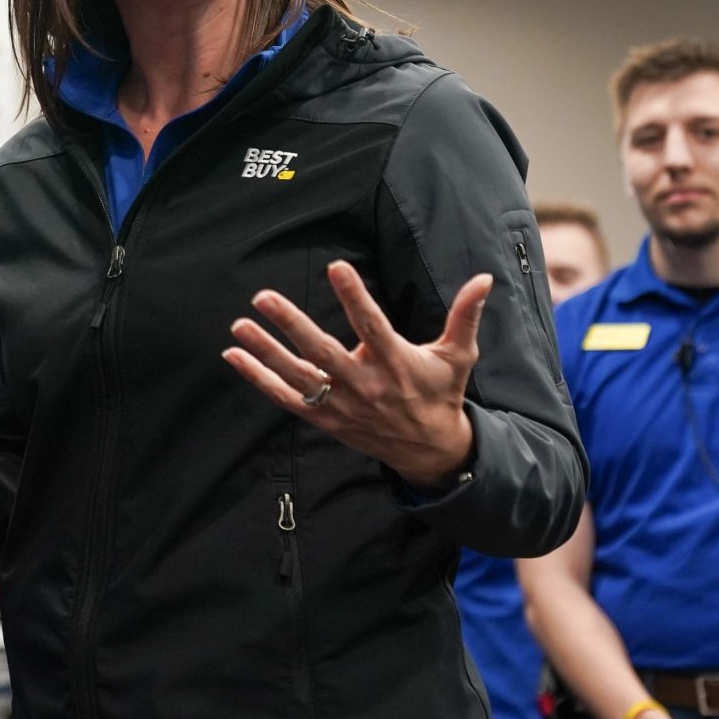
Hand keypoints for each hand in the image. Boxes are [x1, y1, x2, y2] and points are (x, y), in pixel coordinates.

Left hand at [224, 261, 484, 489]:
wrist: (430, 452)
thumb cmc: (442, 393)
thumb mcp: (458, 356)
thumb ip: (465, 315)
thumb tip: (485, 278)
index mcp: (396, 363)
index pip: (372, 325)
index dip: (354, 296)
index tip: (336, 266)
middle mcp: (365, 385)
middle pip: (323, 352)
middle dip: (291, 324)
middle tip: (263, 296)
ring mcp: (342, 405)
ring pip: (298, 377)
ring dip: (265, 351)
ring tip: (238, 325)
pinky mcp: (326, 419)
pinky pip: (286, 398)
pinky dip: (258, 379)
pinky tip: (233, 356)